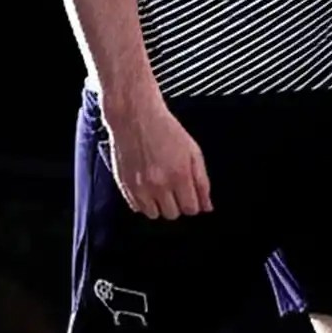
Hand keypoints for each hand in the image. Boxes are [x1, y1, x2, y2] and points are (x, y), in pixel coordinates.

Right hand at [102, 90, 213, 219]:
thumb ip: (202, 182)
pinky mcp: (124, 186)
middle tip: (176, 190)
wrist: (135, 117)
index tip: (192, 198)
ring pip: (154, 214)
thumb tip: (207, 206)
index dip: (194, 204)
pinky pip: (137, 208)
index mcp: (180, 175)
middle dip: (178, 205)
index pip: (191, 209)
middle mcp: (159, 184)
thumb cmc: (165, 130)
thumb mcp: (194, 152)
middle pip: (173, 214)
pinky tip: (148, 187)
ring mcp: (140, 187)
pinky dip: (144, 202)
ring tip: (161, 188)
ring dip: (160, 206)